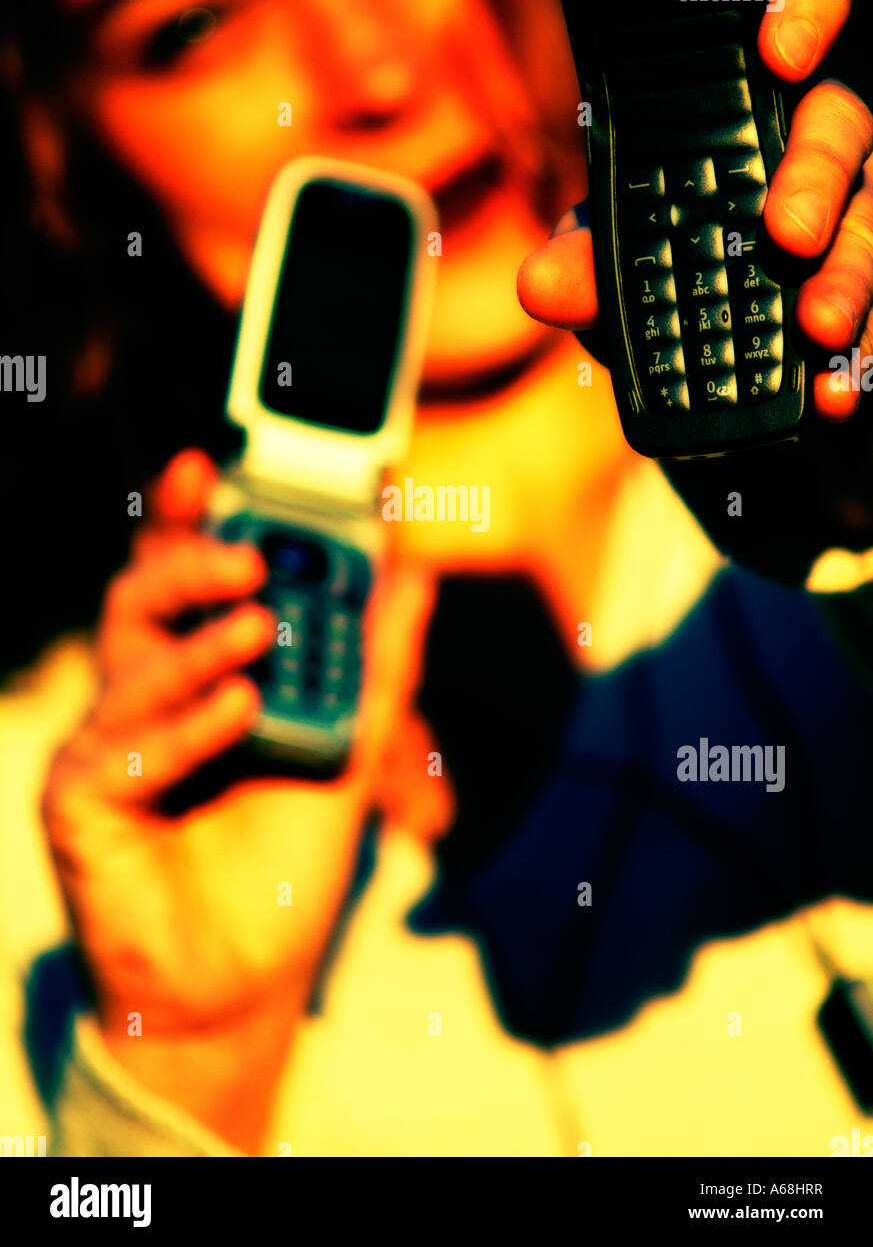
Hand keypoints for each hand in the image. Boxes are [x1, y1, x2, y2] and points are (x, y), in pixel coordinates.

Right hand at [43, 450, 435, 1149]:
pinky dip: (183, 728)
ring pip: (128, 663)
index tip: (210, 464)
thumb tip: (417, 567)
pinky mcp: (82, 802)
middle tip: (248, 557)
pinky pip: (122, 749)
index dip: (185, 518)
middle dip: (186, 563)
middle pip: (139, 600)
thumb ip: (377, 661)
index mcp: (199, 672)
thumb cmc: (284, 858)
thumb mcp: (351, 747)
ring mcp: (108, 747)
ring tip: (259, 625)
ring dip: (195, 640)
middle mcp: (145, 697)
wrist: (242, 981)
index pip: (184, 578)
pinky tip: (237, 712)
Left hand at [518, 0, 872, 423]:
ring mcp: (848, 212)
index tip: (779, 48)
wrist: (694, 349)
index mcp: (746, 88)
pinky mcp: (863, 287)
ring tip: (817, 323)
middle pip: (842, 122)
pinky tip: (835, 388)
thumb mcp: (610, 249)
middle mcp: (809, 137)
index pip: (798, 0)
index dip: (805, 2)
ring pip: (872, 221)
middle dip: (816, 172)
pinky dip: (857, 359)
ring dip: (848, 274)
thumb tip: (544, 283)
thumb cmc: (655, 253)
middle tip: (785, 229)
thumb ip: (584, 254)